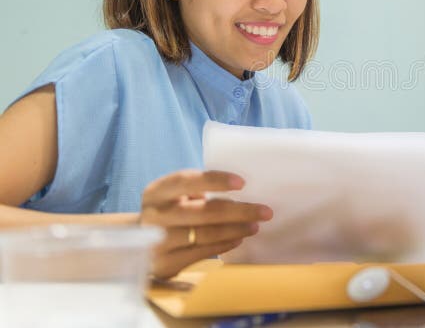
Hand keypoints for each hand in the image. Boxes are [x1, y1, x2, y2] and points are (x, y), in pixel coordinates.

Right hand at [140, 169, 270, 278]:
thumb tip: (242, 190)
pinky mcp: (164, 264)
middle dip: (239, 211)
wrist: (139, 243)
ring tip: (255, 226)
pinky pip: (200, 253)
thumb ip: (198, 190)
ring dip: (235, 230)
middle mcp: (153, 216)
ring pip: (204, 234)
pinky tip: (238, 239)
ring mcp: (156, 242)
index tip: (242, 182)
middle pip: (202, 211)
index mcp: (156, 192)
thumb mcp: (175, 195)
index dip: (214, 180)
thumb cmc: (170, 211)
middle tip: (265, 211)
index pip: (185, 180)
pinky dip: (223, 245)